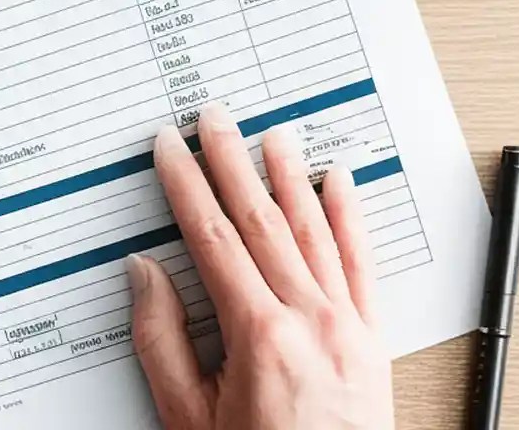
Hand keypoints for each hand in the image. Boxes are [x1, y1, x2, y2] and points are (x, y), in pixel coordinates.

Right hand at [128, 102, 392, 429]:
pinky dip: (350, 217)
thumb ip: (161, 341)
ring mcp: (346, 324)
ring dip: (289, 177)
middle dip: (232, 163)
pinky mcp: (372, 336)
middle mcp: (308, 318)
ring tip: (271, 135)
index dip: (186, 186)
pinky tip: (340, 183)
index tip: (170, 149)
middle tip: (213, 118)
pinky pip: (361, 262)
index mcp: (257, 334)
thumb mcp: (188, 418)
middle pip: (261, 220)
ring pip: (313, 230)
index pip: (213, 237)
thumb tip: (145, 274)